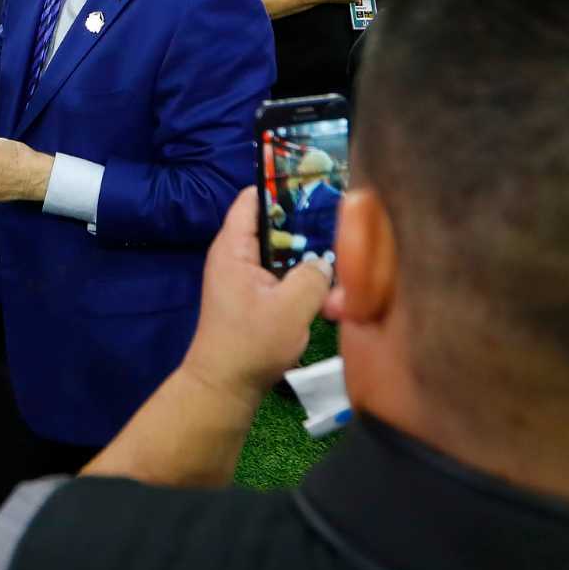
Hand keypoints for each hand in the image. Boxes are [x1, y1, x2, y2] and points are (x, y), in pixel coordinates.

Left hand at [180, 189, 331, 402]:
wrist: (225, 388)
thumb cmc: (251, 343)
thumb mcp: (291, 307)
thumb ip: (314, 276)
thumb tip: (327, 262)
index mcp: (233, 247)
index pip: (254, 197)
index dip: (282, 185)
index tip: (317, 181)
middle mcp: (236, 256)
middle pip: (277, 226)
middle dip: (309, 230)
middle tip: (343, 228)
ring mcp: (246, 278)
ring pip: (285, 255)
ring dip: (311, 263)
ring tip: (341, 268)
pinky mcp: (257, 298)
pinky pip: (284, 278)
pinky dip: (305, 284)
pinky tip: (331, 297)